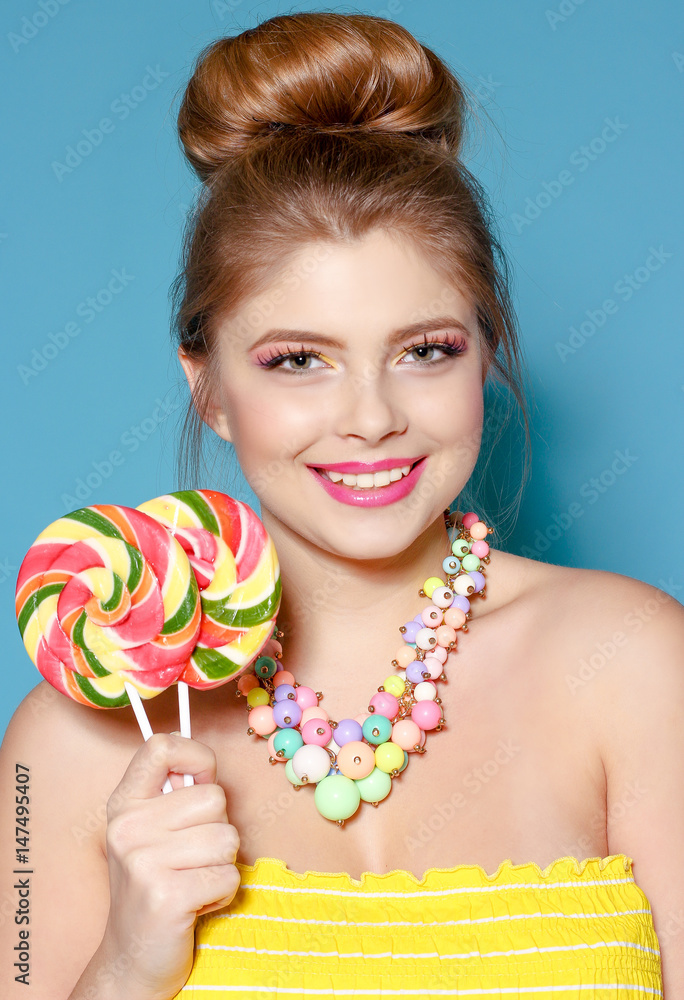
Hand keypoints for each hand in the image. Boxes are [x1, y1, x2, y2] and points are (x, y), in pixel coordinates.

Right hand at [95, 734, 239, 998]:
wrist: (133, 958)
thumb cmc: (156, 885)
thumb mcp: (152, 832)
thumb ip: (177, 795)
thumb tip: (209, 765)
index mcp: (124, 804)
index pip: (161, 747)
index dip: (195, 755)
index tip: (201, 779)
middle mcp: (128, 828)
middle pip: (214, 797)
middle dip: (217, 828)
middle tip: (190, 857)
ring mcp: (144, 862)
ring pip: (227, 837)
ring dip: (221, 864)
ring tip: (192, 881)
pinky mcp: (167, 896)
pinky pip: (229, 875)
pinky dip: (223, 892)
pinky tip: (196, 904)